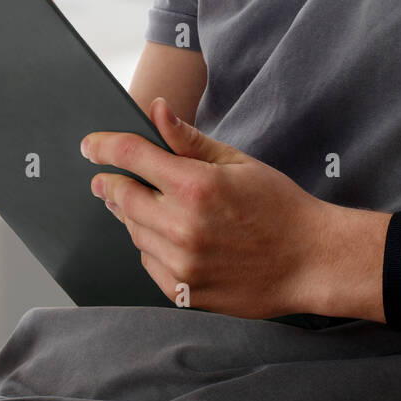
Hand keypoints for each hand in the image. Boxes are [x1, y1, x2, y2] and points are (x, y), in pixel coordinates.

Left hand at [80, 97, 329, 317]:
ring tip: (145, 203)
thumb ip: (188, 139)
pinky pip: (148, 261)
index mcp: (195, 185)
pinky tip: (167, 235)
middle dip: (109, 182)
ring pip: (133, 231)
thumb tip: (156, 110)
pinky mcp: (185, 291)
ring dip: (131, 214)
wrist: (310, 260)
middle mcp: (182, 226)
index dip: (104, 146)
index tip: (89, 145)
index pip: (131, 157)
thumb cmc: (278, 205)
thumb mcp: (236, 161)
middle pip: (121, 197)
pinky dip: (149, 245)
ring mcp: (182, 263)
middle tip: (104, 177)